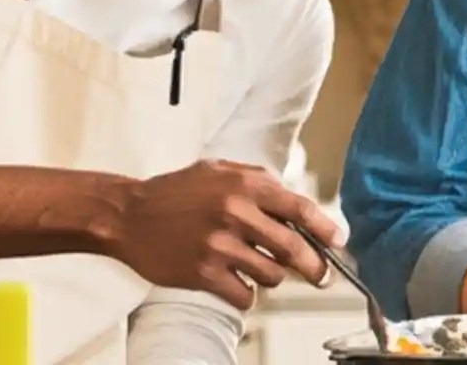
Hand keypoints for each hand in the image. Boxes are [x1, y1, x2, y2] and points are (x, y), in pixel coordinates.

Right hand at [105, 159, 342, 308]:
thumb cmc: (175, 192)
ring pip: (271, 275)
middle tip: (320, 276)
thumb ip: (258, 181)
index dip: (325, 228)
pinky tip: (235, 282)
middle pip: (293, 249)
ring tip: (256, 267)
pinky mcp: (203, 274)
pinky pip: (244, 295)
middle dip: (314, 266)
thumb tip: (295, 201)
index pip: (300, 209)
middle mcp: (236, 214)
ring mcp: (220, 246)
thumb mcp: (219, 171)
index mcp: (245, 187)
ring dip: (271, 277)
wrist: (127, 215)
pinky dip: (246, 294)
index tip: (339, 242)